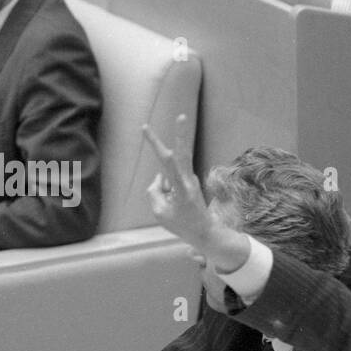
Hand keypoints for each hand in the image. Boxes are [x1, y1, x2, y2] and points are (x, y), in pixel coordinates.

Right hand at [144, 125, 250, 274]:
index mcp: (181, 186)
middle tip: (182, 116)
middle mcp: (188, 179)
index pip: (167, 160)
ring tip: (175, 208)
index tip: (145, 127)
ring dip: (164, 190)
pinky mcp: (190, 183)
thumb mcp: (160, 212)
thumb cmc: (182, 225)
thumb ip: (154, 191)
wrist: (206, 234)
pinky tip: (177, 207)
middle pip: (182, 152)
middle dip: (181, 134)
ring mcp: (191, 180)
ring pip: (168, 175)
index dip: (155, 143)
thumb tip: (159, 177)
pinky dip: (166, 193)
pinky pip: (169, 184)